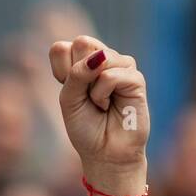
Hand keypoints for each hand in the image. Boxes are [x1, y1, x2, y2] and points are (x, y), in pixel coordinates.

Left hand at [50, 35, 148, 179]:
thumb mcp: (69, 99)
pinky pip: (111, 74)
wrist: (105, 153)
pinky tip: (109, 106)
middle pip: (82, 42)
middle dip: (78, 75)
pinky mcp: (135, 78)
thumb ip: (76, 74)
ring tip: (100, 103)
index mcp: (81, 62)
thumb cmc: (86, 127)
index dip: (60, 72)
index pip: (61, 48)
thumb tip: (101, 55)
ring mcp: (121, 66)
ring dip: (92, 87)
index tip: (70, 93)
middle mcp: (102, 59)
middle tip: (86, 97)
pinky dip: (103, 94)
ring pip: (99, 55)